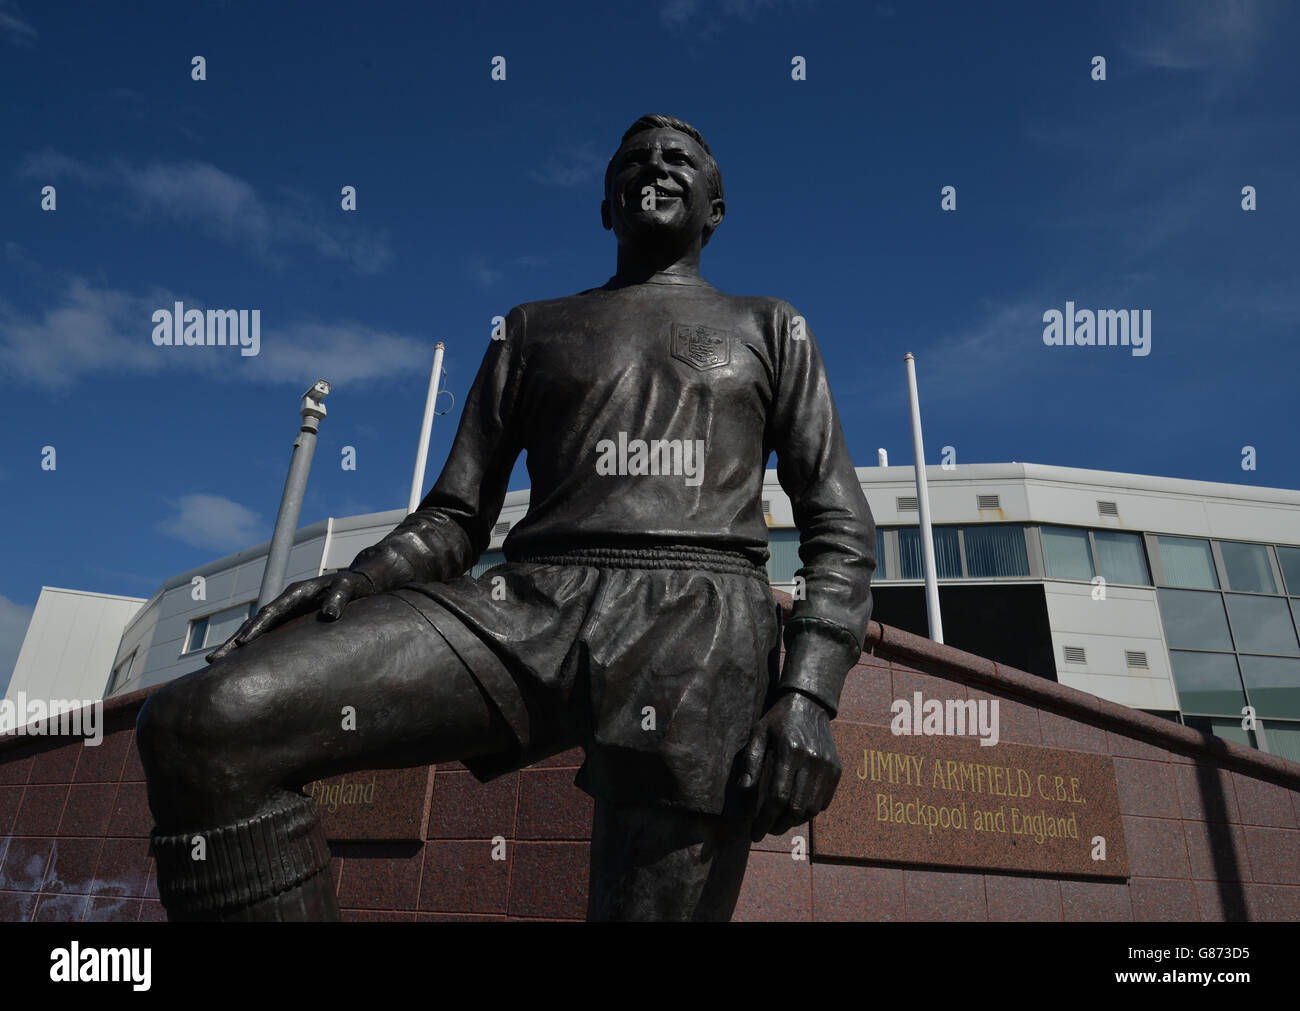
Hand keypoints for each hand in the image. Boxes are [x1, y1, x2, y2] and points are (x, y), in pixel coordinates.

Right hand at [205, 571, 374, 662]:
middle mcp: (287, 601)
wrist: (361, 581)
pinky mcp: (293, 620)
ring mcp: (288, 611)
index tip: (240, 644)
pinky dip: (254, 646)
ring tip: (217, 663)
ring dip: (238, 645)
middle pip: (256, 622)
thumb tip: (328, 615)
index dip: (255, 628)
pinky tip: (243, 662)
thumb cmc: (355, 585)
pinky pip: (269, 634)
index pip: (271, 613)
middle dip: (235, 641)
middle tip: (213, 660)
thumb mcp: (349, 588)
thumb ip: (338, 598)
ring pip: (258, 629)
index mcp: (297, 593)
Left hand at [739, 690, 841, 840]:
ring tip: (779, 821)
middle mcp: (812, 760)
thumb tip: (744, 791)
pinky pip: (824, 801)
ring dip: (794, 821)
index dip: (764, 819)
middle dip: (779, 825)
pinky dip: (809, 811)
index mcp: (790, 751)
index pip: (777, 797)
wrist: (809, 704)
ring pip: (812, 809)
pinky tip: (795, 809)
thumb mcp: (758, 733)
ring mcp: (827, 766)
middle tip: (766, 829)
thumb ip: (751, 762)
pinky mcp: (836, 770)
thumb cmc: (778, 720)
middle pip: (796, 808)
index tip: (754, 832)